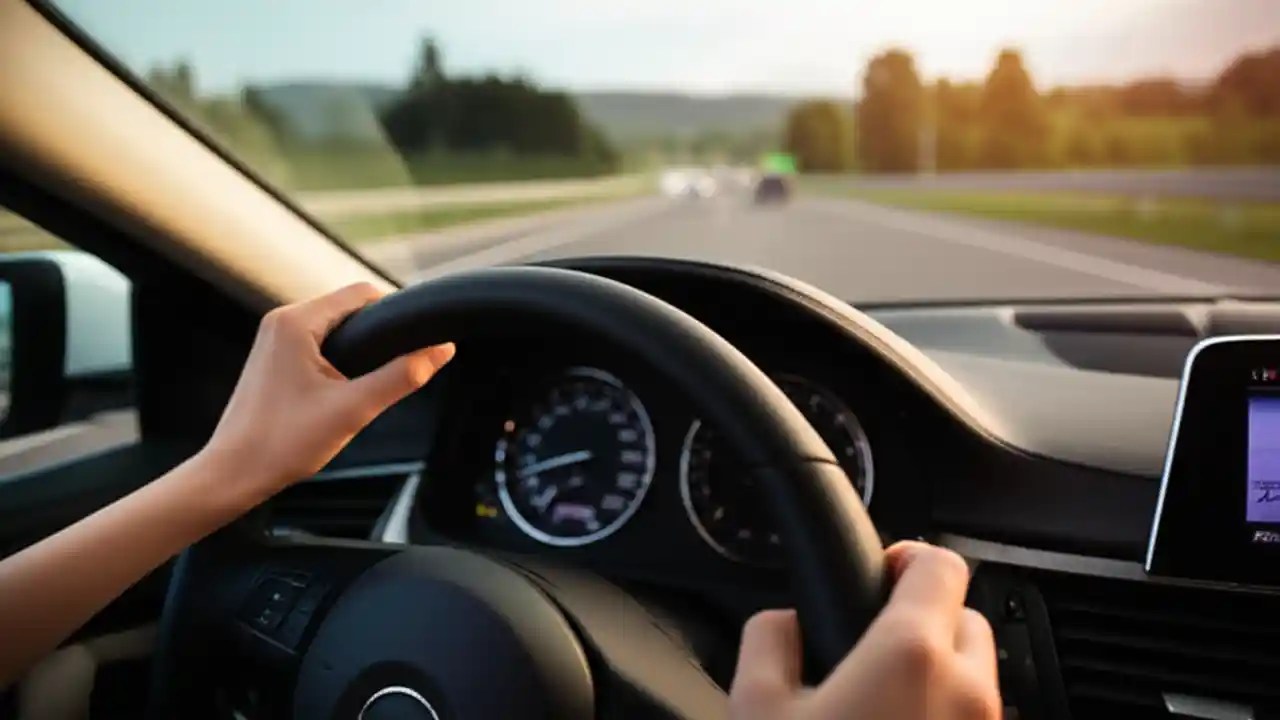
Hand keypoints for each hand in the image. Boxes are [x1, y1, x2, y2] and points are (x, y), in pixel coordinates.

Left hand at [203, 282, 454, 504]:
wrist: (233, 474)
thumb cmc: (282, 443)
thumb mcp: (354, 409)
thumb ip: (402, 376)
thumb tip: (442, 350)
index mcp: (296, 321)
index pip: (363, 294)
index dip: (396, 315)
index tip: (416, 343)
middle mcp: (281, 321)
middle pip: (350, 309)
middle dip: (377, 336)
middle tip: (393, 372)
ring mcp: (274, 339)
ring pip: (335, 328)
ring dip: (358, 350)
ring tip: (367, 386)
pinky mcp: (273, 359)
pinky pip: (318, 344)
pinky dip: (339, 360)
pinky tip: (344, 391)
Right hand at [729, 541, 999, 719]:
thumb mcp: (755, 708)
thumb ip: (770, 640)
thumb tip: (784, 626)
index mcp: (912, 658)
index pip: (940, 564)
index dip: (906, 558)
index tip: (882, 572)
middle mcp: (968, 694)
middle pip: (964, 621)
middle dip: (921, 627)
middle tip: (869, 656)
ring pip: (973, 681)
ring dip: (935, 681)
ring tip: (876, 711)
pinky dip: (942, 719)